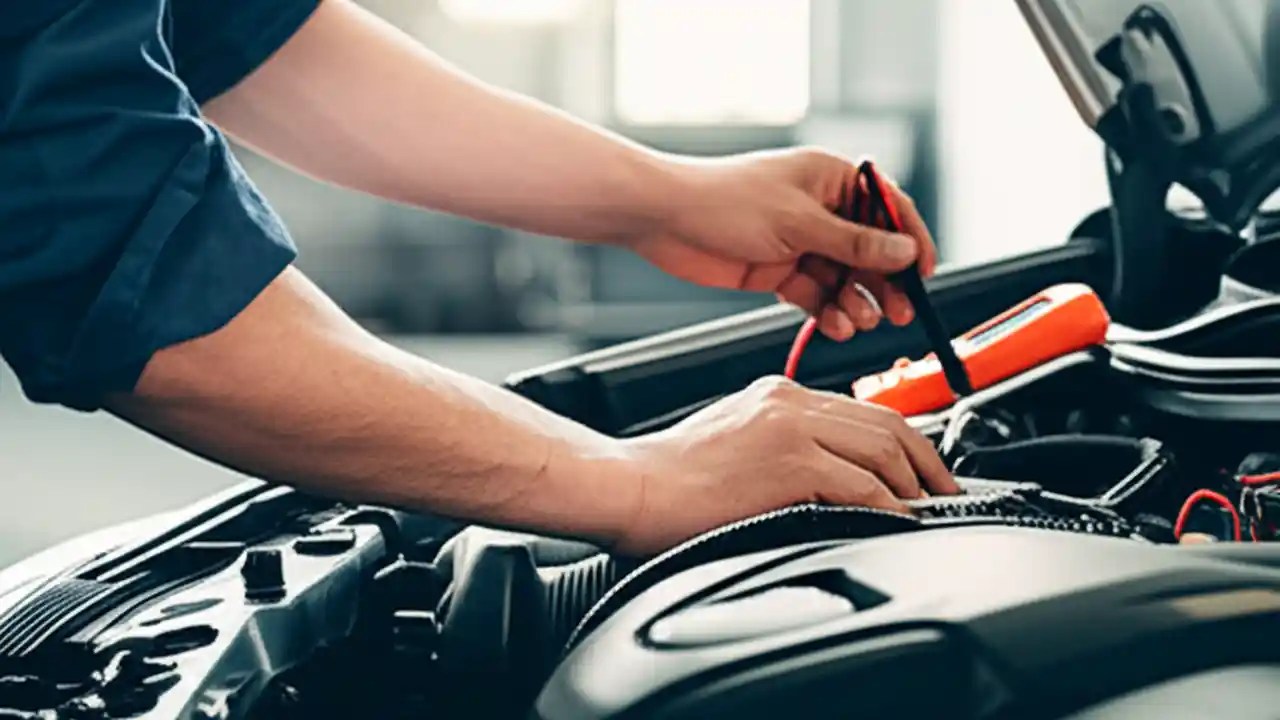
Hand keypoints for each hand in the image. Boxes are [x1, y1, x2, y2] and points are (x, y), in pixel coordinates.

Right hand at [611, 376, 957, 554]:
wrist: (629, 485)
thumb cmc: (668, 477)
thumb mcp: (732, 441)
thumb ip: (780, 445)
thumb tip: (824, 478)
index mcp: (777, 394)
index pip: (861, 408)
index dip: (905, 440)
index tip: (920, 468)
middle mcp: (789, 402)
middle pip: (886, 422)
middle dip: (927, 460)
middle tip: (945, 492)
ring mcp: (791, 429)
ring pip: (883, 448)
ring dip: (916, 484)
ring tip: (931, 510)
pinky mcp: (789, 464)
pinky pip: (862, 485)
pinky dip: (892, 506)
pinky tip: (901, 522)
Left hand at [630, 147, 938, 341]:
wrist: (666, 220)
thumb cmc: (724, 201)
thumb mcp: (799, 222)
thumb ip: (854, 242)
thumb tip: (904, 251)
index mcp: (831, 179)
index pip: (889, 208)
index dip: (911, 241)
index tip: (924, 273)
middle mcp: (820, 209)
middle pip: (870, 249)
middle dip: (884, 282)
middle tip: (897, 311)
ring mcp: (800, 241)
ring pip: (844, 277)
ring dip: (856, 301)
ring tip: (859, 319)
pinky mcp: (780, 270)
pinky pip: (816, 294)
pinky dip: (828, 311)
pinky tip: (834, 325)